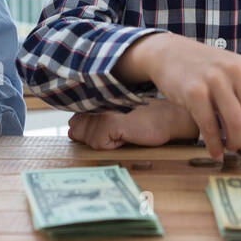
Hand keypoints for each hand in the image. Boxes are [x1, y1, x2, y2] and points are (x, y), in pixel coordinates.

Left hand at [68, 100, 198, 150]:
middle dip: (93, 137)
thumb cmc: (145, 118)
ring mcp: (102, 110)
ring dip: (104, 141)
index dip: (87, 131)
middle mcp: (97, 99)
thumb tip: (71, 131)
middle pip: (77, 131)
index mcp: (97, 95)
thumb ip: (92, 120)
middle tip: (118, 132)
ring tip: (123, 133)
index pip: (75, 121)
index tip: (109, 129)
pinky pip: (98, 143)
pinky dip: (111, 145)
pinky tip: (126, 136)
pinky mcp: (110, 122)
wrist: (169, 117)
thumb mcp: (115, 116)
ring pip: (87, 138)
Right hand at [113, 32, 240, 157]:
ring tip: (230, 148)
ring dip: (235, 144)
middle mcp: (235, 72)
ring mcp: (214, 80)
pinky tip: (215, 152)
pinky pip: (210, 127)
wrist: (169, 53)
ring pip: (236, 124)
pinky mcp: (193, 92)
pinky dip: (214, 146)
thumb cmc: (204, 70)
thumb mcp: (231, 73)